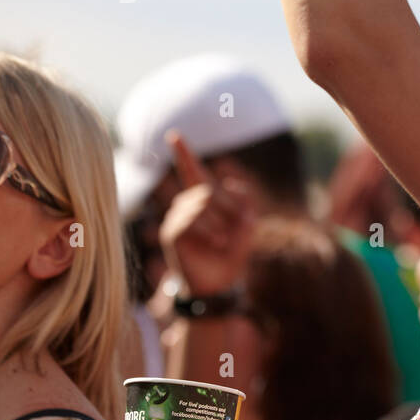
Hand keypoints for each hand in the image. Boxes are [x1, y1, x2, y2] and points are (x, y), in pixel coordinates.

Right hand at [158, 132, 255, 299]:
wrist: (218, 285)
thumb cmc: (231, 253)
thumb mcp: (247, 226)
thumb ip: (246, 202)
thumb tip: (235, 184)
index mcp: (203, 201)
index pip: (193, 173)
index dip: (184, 154)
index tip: (174, 135)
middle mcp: (186, 206)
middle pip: (205, 187)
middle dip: (227, 208)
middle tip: (232, 231)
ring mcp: (177, 218)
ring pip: (200, 200)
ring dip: (219, 222)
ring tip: (222, 242)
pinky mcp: (172, 232)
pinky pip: (191, 219)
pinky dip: (209, 230)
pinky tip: (215, 243)